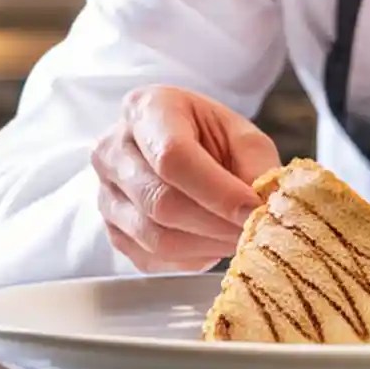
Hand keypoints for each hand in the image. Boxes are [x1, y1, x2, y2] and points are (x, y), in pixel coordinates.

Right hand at [92, 85, 280, 273]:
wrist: (175, 144)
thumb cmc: (209, 136)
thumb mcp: (241, 134)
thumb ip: (256, 165)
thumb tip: (263, 207)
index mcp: (146, 110)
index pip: (173, 157)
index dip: (217, 191)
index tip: (253, 210)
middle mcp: (113, 150)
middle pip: (161, 202)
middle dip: (216, 224)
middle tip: (254, 230)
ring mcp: (105, 193)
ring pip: (156, 238)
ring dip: (207, 245)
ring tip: (238, 237)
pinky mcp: (112, 231)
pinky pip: (152, 259)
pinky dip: (191, 258)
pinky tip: (211, 242)